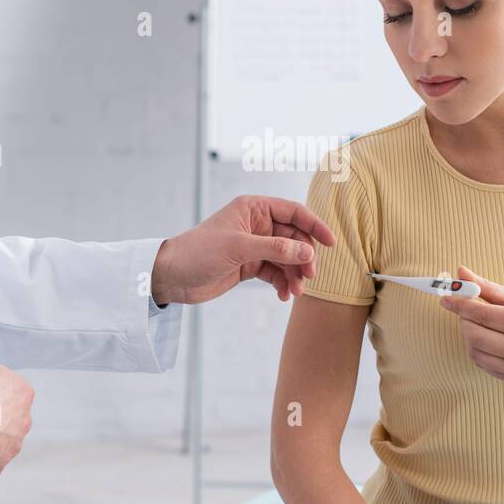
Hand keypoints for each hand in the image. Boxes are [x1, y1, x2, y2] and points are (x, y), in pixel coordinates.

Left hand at [150, 195, 335, 304]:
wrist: (172, 277)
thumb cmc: (199, 252)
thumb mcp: (239, 248)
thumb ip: (275, 248)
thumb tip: (307, 251)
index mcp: (253, 208)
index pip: (293, 212)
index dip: (314, 226)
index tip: (331, 243)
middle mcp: (256, 224)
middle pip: (294, 237)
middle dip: (303, 257)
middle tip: (309, 277)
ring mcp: (253, 246)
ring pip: (286, 257)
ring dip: (294, 274)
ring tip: (295, 292)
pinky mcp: (248, 265)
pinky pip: (275, 272)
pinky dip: (282, 283)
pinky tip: (283, 295)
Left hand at [438, 265, 503, 382]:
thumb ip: (490, 289)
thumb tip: (461, 273)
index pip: (482, 314)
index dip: (460, 304)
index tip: (446, 297)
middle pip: (474, 333)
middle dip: (465, 318)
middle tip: (470, 308)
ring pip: (473, 350)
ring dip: (469, 334)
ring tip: (483, 324)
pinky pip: (481, 363)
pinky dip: (477, 349)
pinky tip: (489, 339)